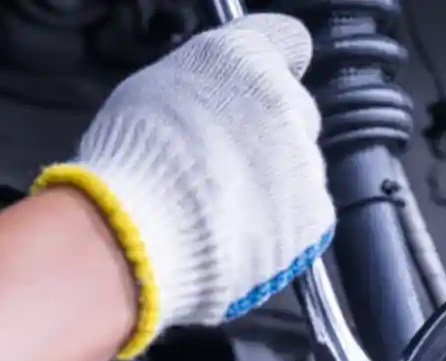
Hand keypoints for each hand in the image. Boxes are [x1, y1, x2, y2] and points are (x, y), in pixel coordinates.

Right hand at [34, 14, 334, 357]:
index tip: (263, 89)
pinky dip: (280, 229)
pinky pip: (305, 216)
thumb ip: (203, 88)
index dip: (273, 67)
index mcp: (242, 57)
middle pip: (293, 111)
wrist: (142, 232)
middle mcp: (284, 99)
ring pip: (299, 167)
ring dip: (273, 185)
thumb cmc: (130, 165)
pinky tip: (238, 235)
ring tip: (218, 209)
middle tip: (222, 165)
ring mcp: (306, 158)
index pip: (287, 40)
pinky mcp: (315, 212)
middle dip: (269, 136)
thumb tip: (213, 102)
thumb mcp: (151, 93)